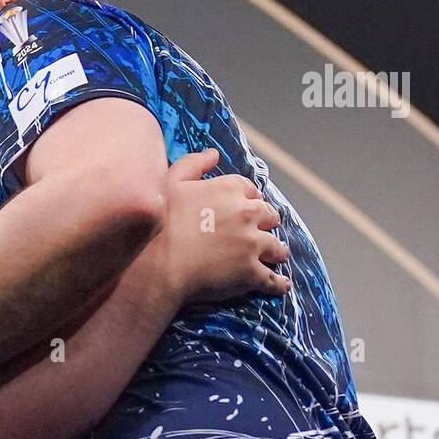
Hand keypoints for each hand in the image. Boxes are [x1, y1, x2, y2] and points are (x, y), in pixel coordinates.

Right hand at [142, 149, 289, 303]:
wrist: (158, 265)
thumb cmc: (160, 223)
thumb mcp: (170, 183)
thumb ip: (193, 164)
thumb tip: (214, 154)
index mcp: (228, 190)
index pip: (250, 190)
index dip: (248, 199)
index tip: (245, 207)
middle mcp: (246, 214)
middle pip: (269, 215)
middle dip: (267, 221)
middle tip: (261, 230)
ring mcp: (251, 244)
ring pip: (275, 246)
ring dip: (276, 250)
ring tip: (276, 256)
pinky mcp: (251, 273)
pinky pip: (272, 279)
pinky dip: (278, 283)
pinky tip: (281, 285)